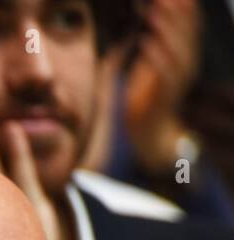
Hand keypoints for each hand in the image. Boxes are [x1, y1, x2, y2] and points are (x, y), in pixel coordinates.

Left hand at [123, 0, 199, 172]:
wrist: (150, 130)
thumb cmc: (149, 95)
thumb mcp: (153, 63)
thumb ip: (157, 39)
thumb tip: (156, 11)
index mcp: (185, 55)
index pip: (190, 26)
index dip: (186, 9)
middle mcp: (186, 64)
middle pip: (186, 33)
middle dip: (177, 12)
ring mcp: (178, 79)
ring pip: (178, 49)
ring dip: (166, 29)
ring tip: (154, 11)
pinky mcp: (165, 93)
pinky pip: (164, 71)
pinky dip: (156, 56)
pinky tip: (146, 42)